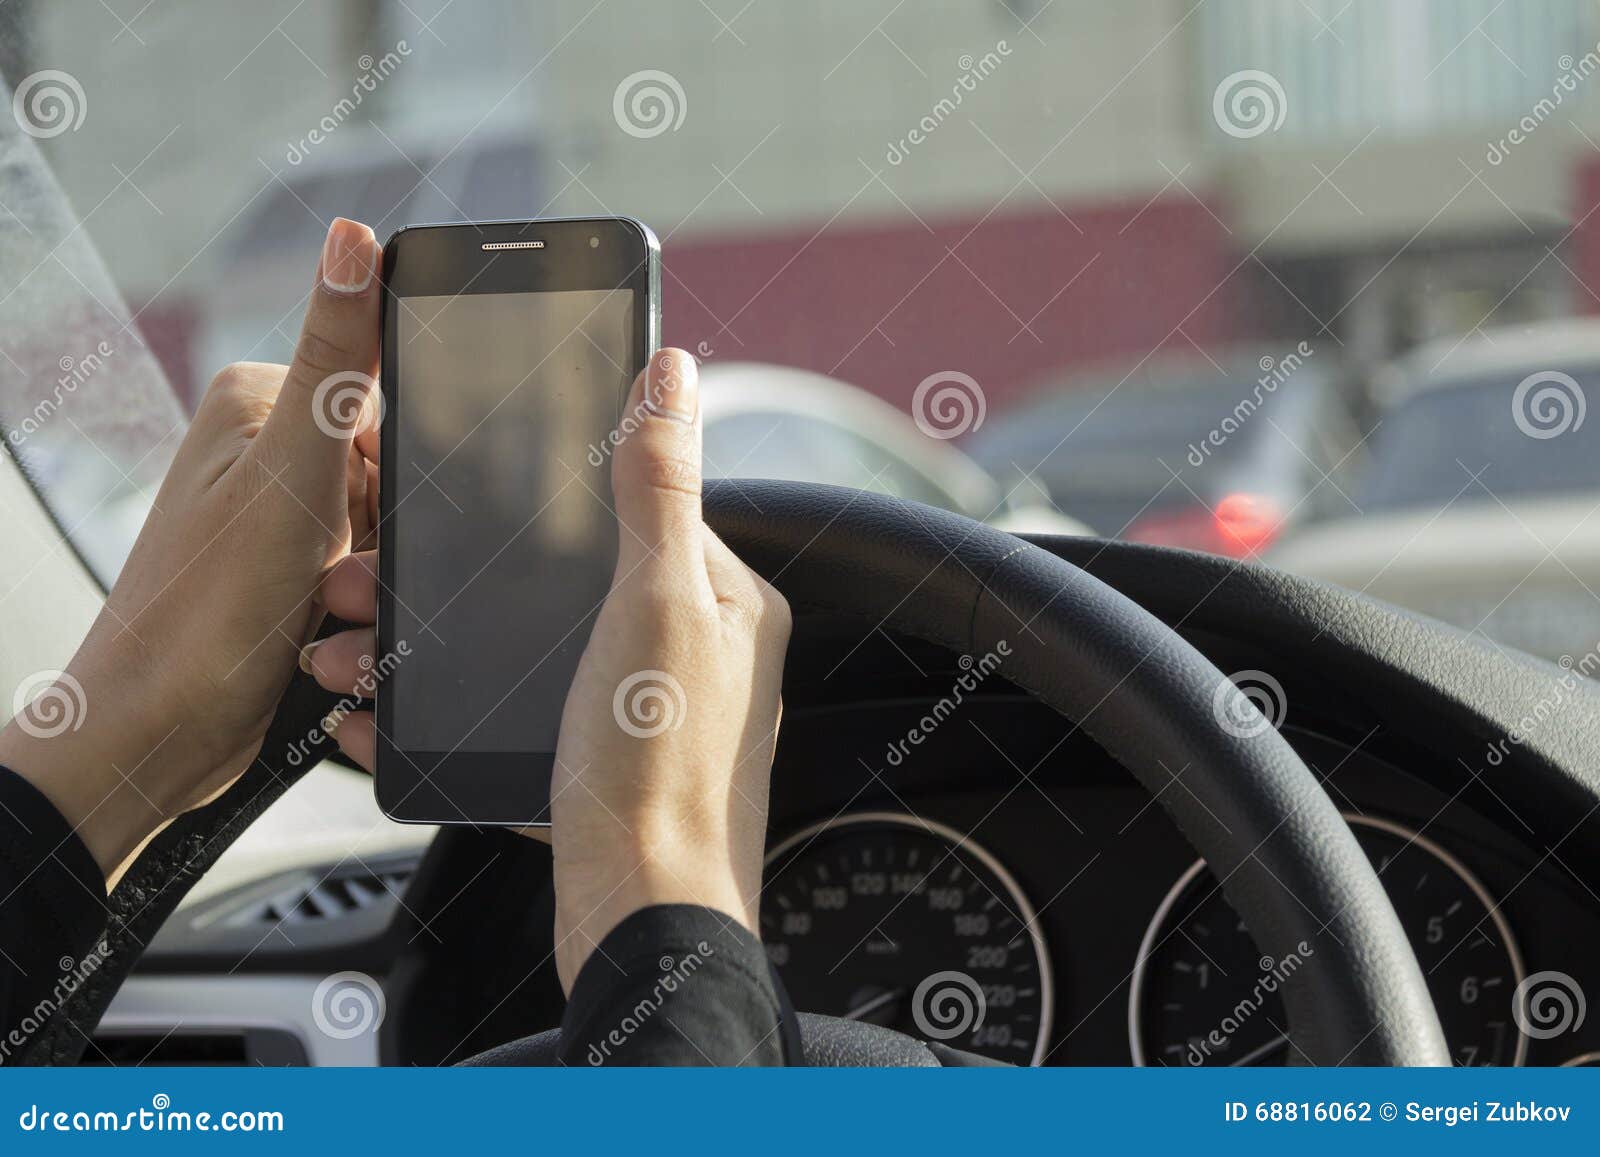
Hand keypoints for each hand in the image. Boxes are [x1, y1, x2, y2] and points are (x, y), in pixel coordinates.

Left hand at [0, 218, 382, 882]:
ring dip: (379, 592)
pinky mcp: (291, 577)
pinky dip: (364, 619)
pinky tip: (326, 644)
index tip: (372, 524)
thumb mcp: (289, 478)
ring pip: (393, 539)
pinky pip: (371, 583)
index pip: (391, 409)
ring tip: (322, 625)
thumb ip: (332, 361)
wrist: (159, 739)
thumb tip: (353, 239)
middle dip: (390, 546)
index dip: (406, 475)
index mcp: (258, 405)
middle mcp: (264, 454)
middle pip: (398, 480)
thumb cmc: (206, 614)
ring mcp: (278, 520)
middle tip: (334, 589)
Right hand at [309, 349, 790, 991]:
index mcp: (727, 603)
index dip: (542, 498)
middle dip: (462, 581)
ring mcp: (642, 714)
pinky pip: (509, 724)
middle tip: (368, 582)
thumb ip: (657, 490)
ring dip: (432, 647)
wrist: (640, 926)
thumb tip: (672, 374)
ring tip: (347, 651)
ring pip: (524, 652)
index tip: (448, 498)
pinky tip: (375, 714)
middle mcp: (695, 653)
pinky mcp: (593, 771)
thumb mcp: (658, 606)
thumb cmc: (661, 775)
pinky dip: (443, 717)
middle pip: (563, 582)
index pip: (638, 510)